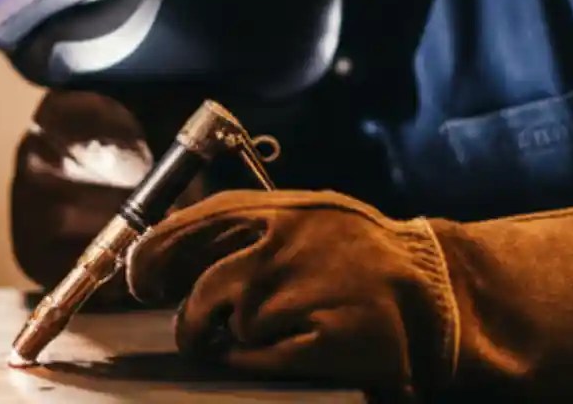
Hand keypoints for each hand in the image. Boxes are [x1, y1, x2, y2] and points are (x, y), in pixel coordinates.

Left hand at [125, 190, 453, 401]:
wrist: (432, 286)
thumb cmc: (353, 251)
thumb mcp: (301, 214)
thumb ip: (241, 223)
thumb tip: (160, 243)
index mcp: (277, 210)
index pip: (189, 228)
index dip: (152, 257)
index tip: (140, 280)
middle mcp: (286, 246)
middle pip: (204, 291)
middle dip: (189, 319)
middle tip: (193, 329)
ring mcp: (304, 293)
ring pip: (231, 329)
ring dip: (235, 338)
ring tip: (268, 332)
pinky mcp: (324, 340)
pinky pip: (257, 361)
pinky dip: (257, 362)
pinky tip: (284, 350)